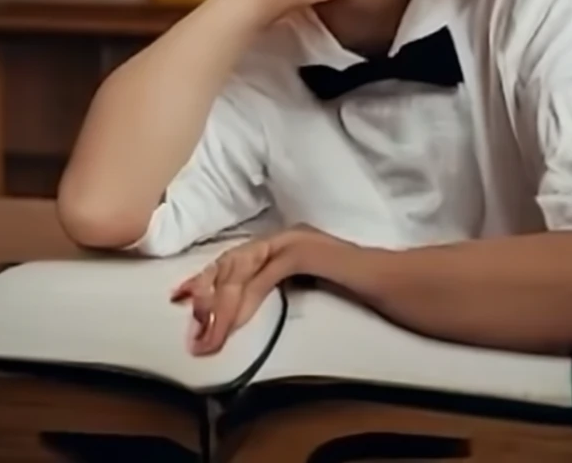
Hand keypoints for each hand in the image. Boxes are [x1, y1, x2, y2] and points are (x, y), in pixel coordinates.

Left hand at [170, 226, 346, 354]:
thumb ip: (279, 289)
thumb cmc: (357, 290)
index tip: (179, 297)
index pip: (234, 258)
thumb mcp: (308, 289)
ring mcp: (294, 241)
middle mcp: (284, 235)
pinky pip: (264, 277)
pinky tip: (232, 322)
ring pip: (243, 269)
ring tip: (207, 335)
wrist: (392, 282)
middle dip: (205, 293)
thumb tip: (242, 310)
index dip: (205, 277)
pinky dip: (245, 300)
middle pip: (231, 261)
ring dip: (220, 305)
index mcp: (283, 242)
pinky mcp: (304, 253)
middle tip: (188, 323)